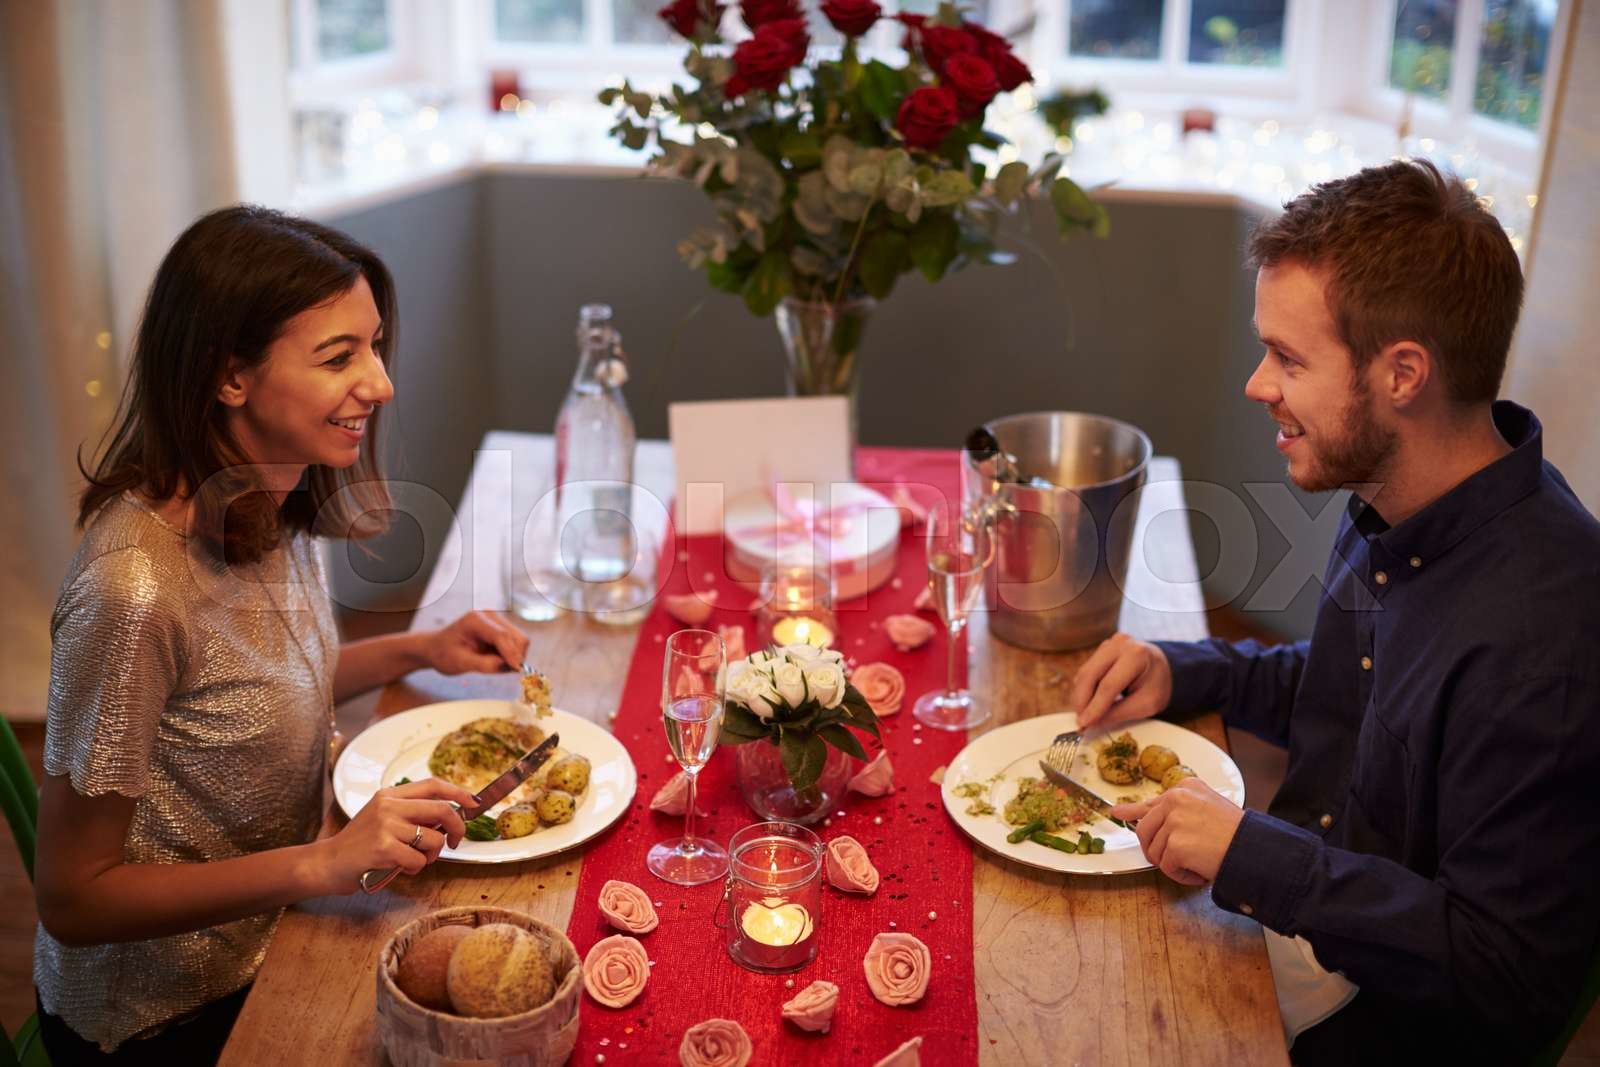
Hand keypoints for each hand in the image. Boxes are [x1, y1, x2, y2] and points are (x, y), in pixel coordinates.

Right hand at [307, 778, 476, 895]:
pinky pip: (418, 860)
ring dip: (431, 856)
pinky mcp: (384, 848)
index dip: (458, 792)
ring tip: (413, 860)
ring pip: (433, 839)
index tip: (473, 803)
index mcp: (390, 795)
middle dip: (457, 827)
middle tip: (455, 842)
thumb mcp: (382, 819)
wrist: (326, 863)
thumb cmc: (358, 845)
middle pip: (441, 809)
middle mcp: (389, 806)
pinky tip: (397, 868)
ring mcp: (386, 826)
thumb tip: (448, 817)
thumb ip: (410, 814)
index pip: (433, 785)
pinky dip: (415, 869)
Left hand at [422, 610, 529, 675]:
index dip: (511, 654)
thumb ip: (483, 664)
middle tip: (504, 671)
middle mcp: (489, 615)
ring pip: (520, 640)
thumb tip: (507, 667)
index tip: (516, 670)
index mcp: (476, 619)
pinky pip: (515, 643)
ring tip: (496, 665)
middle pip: (516, 636)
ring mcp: (496, 620)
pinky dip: (511, 655)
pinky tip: (496, 660)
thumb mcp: (459, 663)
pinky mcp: (500, 627)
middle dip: (515, 656)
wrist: (436, 648)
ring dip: (514, 656)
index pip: (502, 636)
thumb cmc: (443, 654)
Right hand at [1069, 632, 1172, 729]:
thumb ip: (1118, 713)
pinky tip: (1089, 701)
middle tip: (1080, 721)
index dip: (1094, 706)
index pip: (1108, 685)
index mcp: (1136, 655)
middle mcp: (1119, 644)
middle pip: (1090, 674)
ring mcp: (1109, 643)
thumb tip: (1091, 723)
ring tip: (1085, 713)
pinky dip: (1084, 688)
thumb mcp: (1146, 704)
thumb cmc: (1156, 686)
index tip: (1084, 723)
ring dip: (1081, 695)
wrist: (1162, 667)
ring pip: (1084, 672)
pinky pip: (1087, 670)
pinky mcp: (1101, 648)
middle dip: (1082, 700)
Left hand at [1109, 777, 1244, 886]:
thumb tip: (1125, 813)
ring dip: (1173, 865)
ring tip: (1198, 862)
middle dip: (1157, 850)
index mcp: (1184, 788)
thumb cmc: (1235, 833)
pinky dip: (1182, 876)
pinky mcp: (1176, 844)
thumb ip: (1171, 810)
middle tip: (1178, 859)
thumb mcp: (1204, 809)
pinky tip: (1200, 870)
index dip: (1132, 812)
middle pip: (1144, 831)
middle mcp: (1175, 798)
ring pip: (1154, 852)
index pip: (1150, 803)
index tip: (1118, 814)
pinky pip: (1166, 868)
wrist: (1255, 848)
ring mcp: (1175, 820)